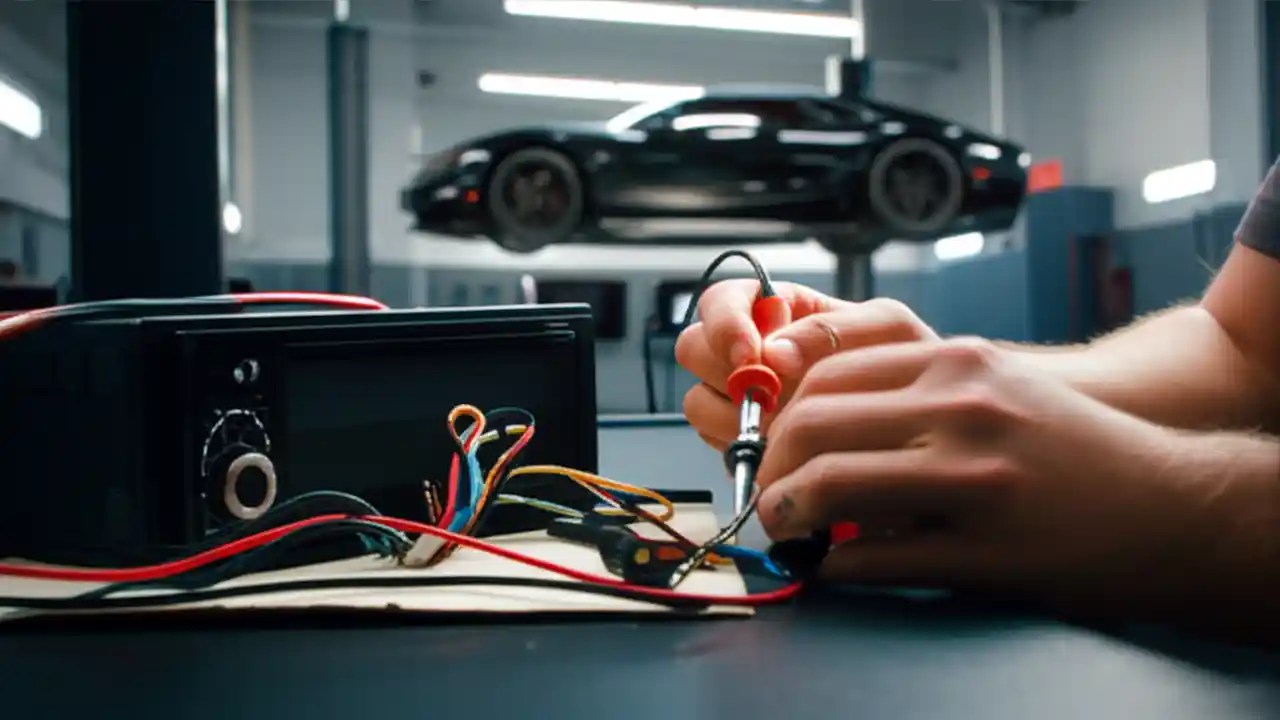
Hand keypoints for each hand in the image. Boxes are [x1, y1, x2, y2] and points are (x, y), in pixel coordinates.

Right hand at [675, 280, 936, 449]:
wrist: (928, 430)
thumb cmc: (912, 368)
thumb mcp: (889, 331)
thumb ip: (831, 327)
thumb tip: (772, 349)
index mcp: (778, 310)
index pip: (719, 301)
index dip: (724, 324)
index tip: (749, 354)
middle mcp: (752, 352)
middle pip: (693, 349)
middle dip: (724, 372)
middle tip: (770, 395)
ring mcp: (744, 399)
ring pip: (698, 402)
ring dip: (735, 416)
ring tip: (788, 425)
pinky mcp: (746, 442)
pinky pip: (718, 445)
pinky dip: (744, 449)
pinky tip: (785, 449)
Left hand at [753, 337, 1269, 617]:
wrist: (1169, 503)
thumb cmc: (1070, 446)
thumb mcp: (994, 386)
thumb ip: (912, 391)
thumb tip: (813, 419)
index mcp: (958, 364)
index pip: (826, 371)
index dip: (780, 414)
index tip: (769, 444)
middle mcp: (964, 409)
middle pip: (814, 426)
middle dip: (770, 467)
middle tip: (766, 496)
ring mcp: (975, 480)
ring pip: (830, 486)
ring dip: (786, 515)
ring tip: (786, 530)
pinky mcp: (988, 550)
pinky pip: (876, 557)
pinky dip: (835, 565)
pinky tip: (834, 566)